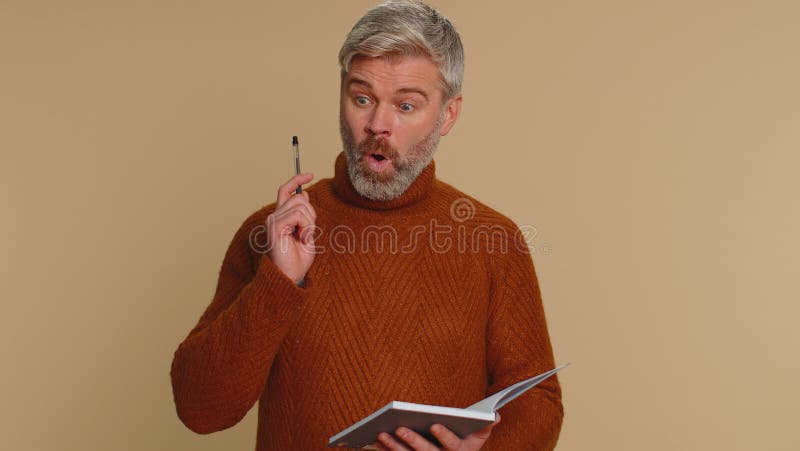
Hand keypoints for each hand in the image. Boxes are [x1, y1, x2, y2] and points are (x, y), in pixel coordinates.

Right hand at [265, 173, 315, 283]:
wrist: (290, 277)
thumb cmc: (298, 260)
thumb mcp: (306, 232)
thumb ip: (305, 215)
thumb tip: (305, 194)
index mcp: (281, 217)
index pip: (286, 191)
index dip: (297, 180)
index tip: (310, 174)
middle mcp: (274, 216)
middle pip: (299, 198)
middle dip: (311, 214)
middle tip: (308, 234)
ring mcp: (273, 220)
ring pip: (301, 206)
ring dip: (310, 224)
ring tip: (304, 239)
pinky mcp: (275, 226)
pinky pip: (299, 215)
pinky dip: (306, 227)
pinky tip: (301, 239)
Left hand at [375, 415, 499, 450]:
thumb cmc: (466, 441)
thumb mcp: (479, 435)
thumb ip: (486, 425)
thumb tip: (495, 415)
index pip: (452, 445)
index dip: (444, 436)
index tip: (435, 425)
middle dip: (412, 441)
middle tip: (399, 428)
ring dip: (393, 448)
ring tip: (381, 434)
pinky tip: (376, 441)